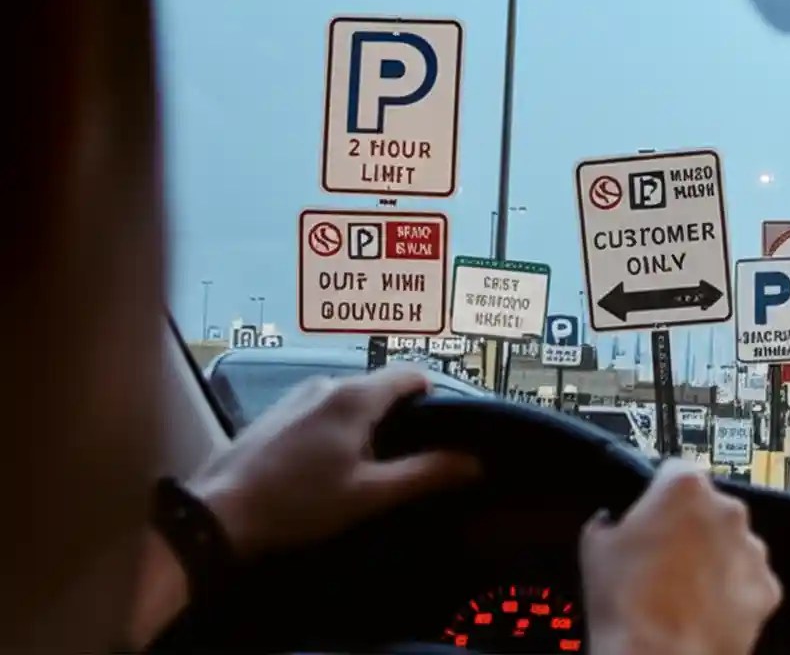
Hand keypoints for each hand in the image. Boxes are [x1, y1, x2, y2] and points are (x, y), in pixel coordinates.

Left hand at [188, 364, 479, 557]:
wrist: (217, 513)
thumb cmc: (299, 503)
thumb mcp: (370, 495)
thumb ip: (425, 474)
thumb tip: (475, 461)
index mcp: (356, 395)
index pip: (413, 374)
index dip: (436, 399)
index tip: (444, 434)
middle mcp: (327, 382)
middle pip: (382, 387)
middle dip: (400, 418)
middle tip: (406, 462)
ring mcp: (296, 395)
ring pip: (350, 399)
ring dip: (366, 426)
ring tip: (365, 469)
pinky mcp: (275, 413)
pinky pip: (322, 409)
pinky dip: (337, 430)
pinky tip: (326, 467)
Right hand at [580, 460, 780, 654]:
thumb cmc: (626, 604)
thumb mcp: (595, 547)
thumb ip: (610, 521)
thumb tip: (612, 523)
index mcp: (685, 488)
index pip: (676, 470)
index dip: (660, 492)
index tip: (654, 511)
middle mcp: (727, 510)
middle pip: (709, 506)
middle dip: (690, 526)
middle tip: (664, 556)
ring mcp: (752, 550)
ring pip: (732, 543)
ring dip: (713, 557)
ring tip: (684, 588)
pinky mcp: (767, 587)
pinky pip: (749, 579)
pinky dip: (733, 589)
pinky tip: (705, 607)